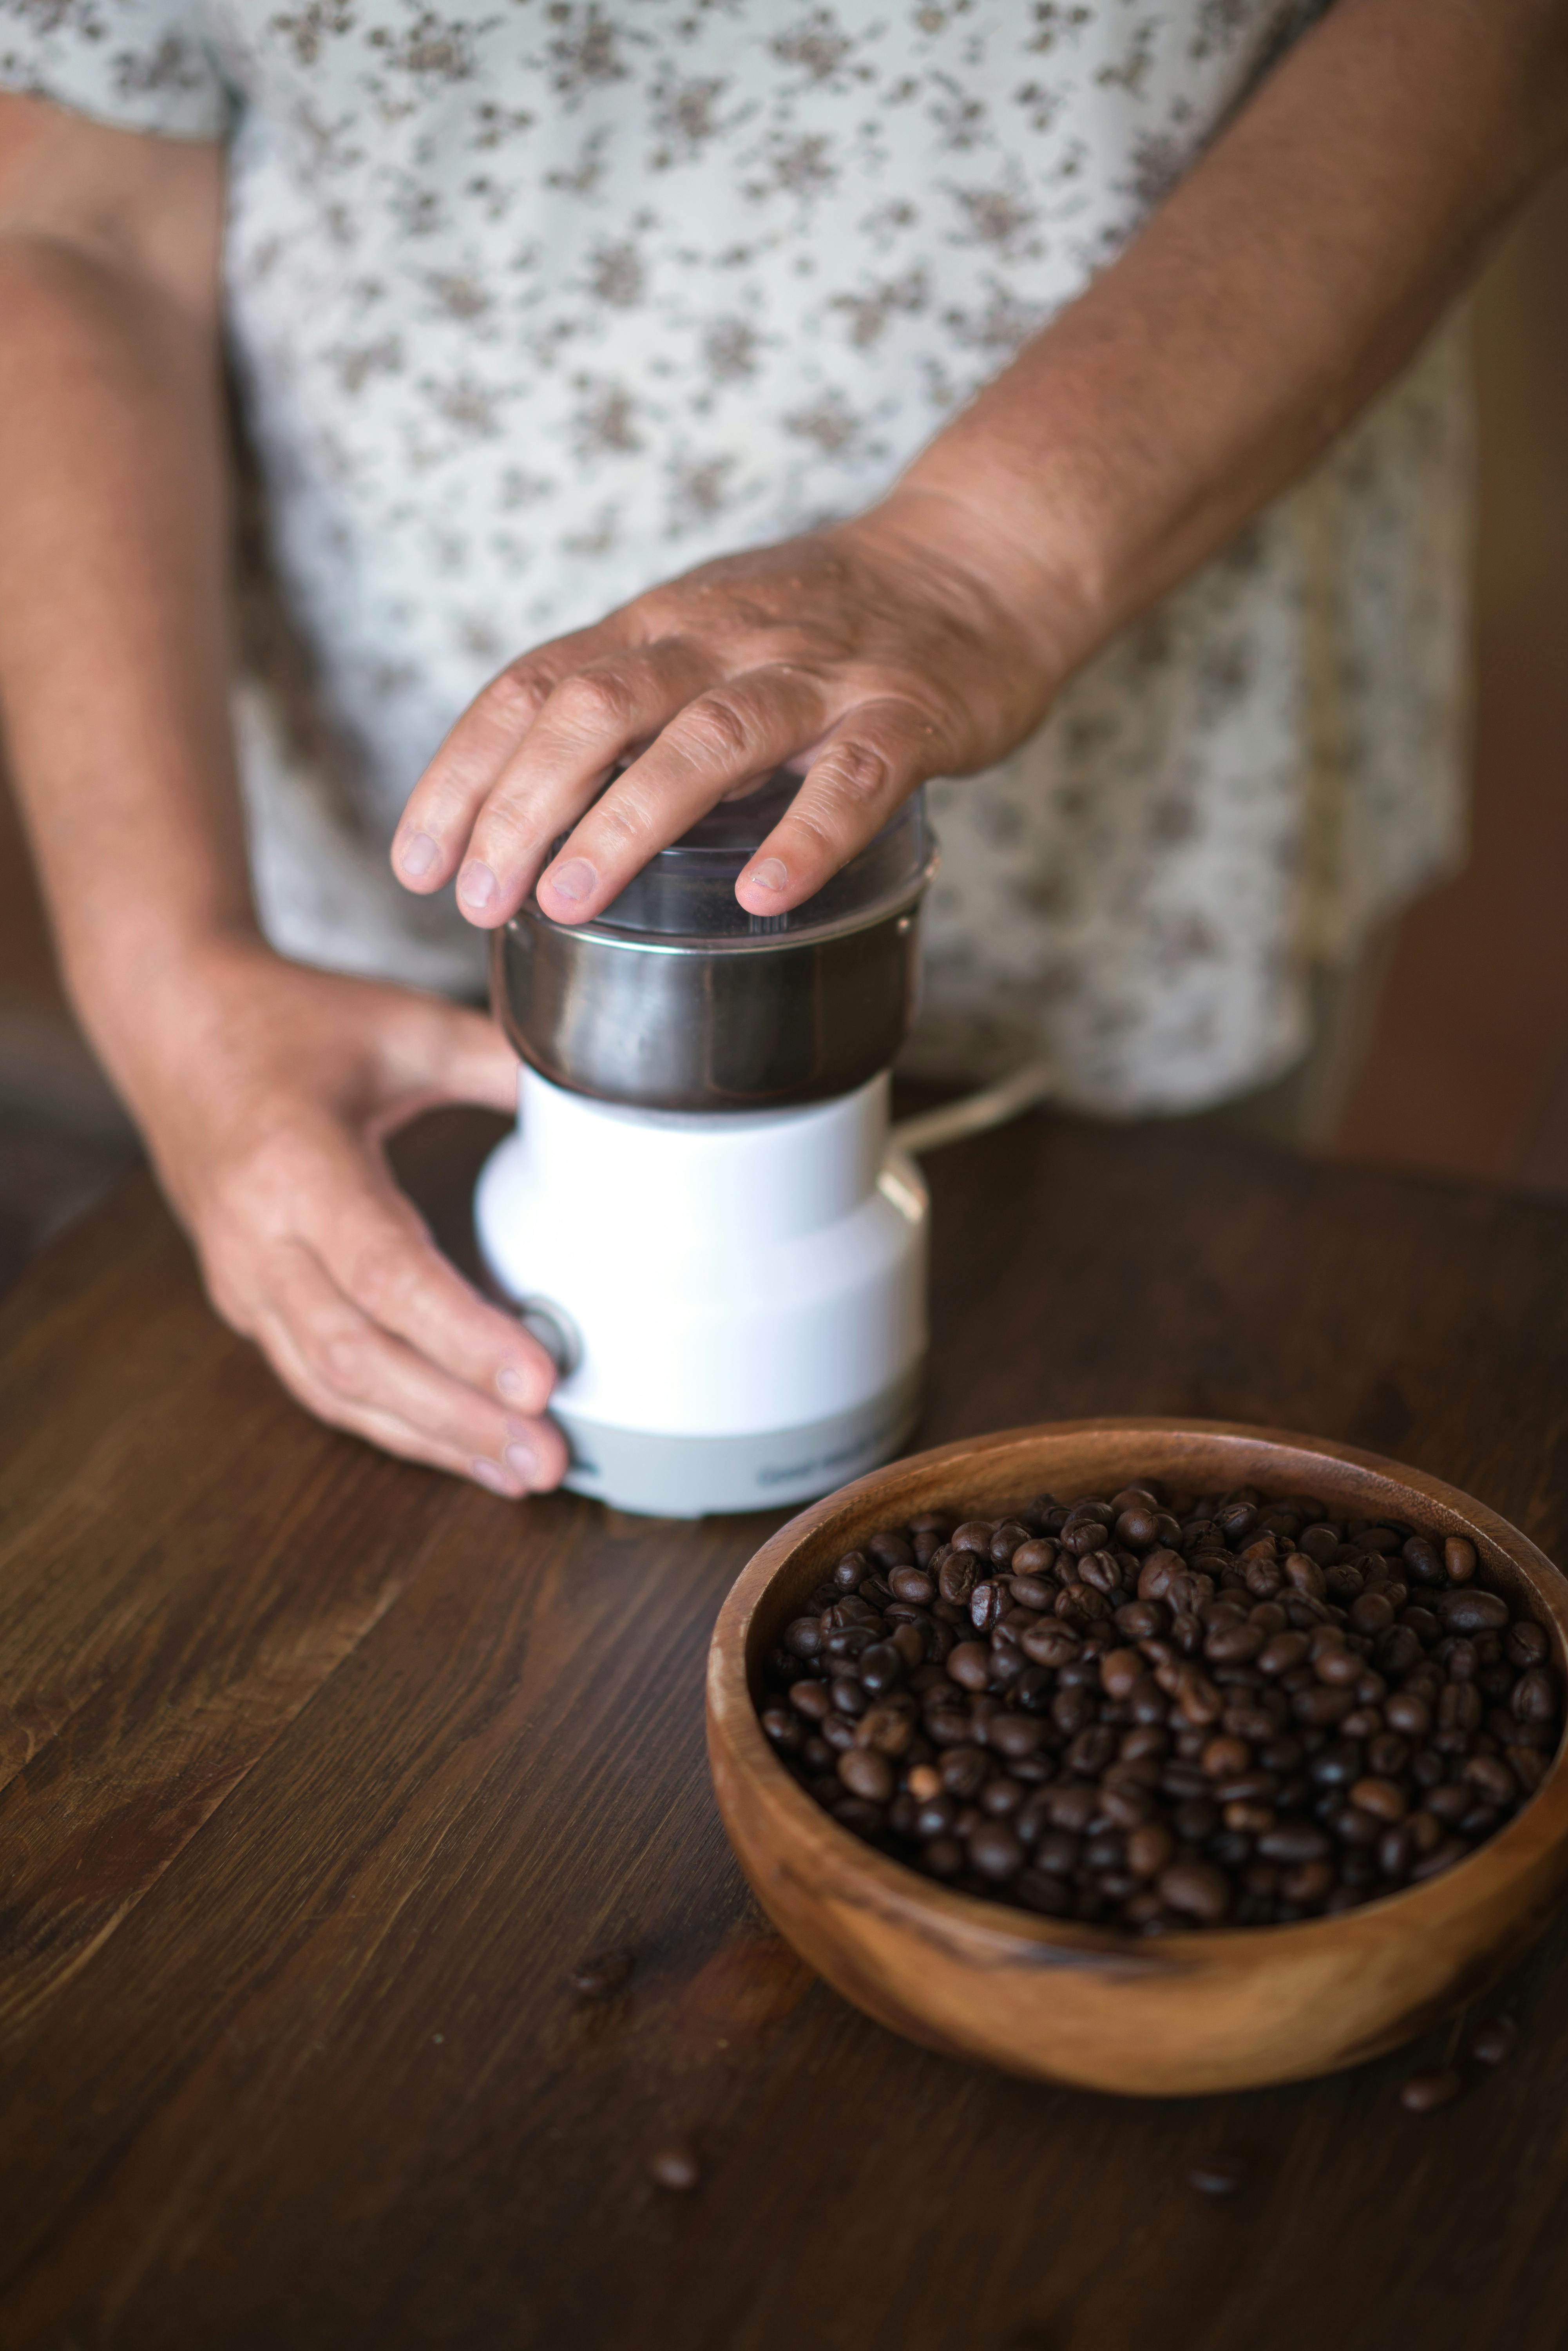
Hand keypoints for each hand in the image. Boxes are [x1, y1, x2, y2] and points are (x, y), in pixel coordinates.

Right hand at [122, 940, 566, 1495]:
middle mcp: (259, 1238)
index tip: (540, 1380)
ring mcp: (245, 1281)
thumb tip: (595, 1091)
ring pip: (334, 1386)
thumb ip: (497, 1060)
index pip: (384, 1272)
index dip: (462, 1335)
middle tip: (546, 1458)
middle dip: (457, 1417)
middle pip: (358, 1355)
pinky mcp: (248, 1304)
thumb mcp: (401, 1023)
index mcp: (295, 1165)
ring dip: (429, 1438)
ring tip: (518, 1470)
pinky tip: (457, 1446)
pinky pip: (317, 1381)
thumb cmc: (291, 1025)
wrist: (175, 1028)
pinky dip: (389, 1422)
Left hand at [390, 490, 1066, 929]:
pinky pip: (853, 778)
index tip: (419, 863)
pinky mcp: (908, 713)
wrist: (978, 560)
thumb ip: (623, 706)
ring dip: (625, 823)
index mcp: (659, 629)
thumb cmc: (822, 623)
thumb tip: (521, 810)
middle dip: (520, 806)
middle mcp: (721, 642)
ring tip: (567, 901)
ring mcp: (816, 677)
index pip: (530, 689)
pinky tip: (765, 897)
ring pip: (706, 740)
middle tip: (479, 900)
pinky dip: (806, 836)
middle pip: (594, 709)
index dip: (463, 775)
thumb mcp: (700, 639)